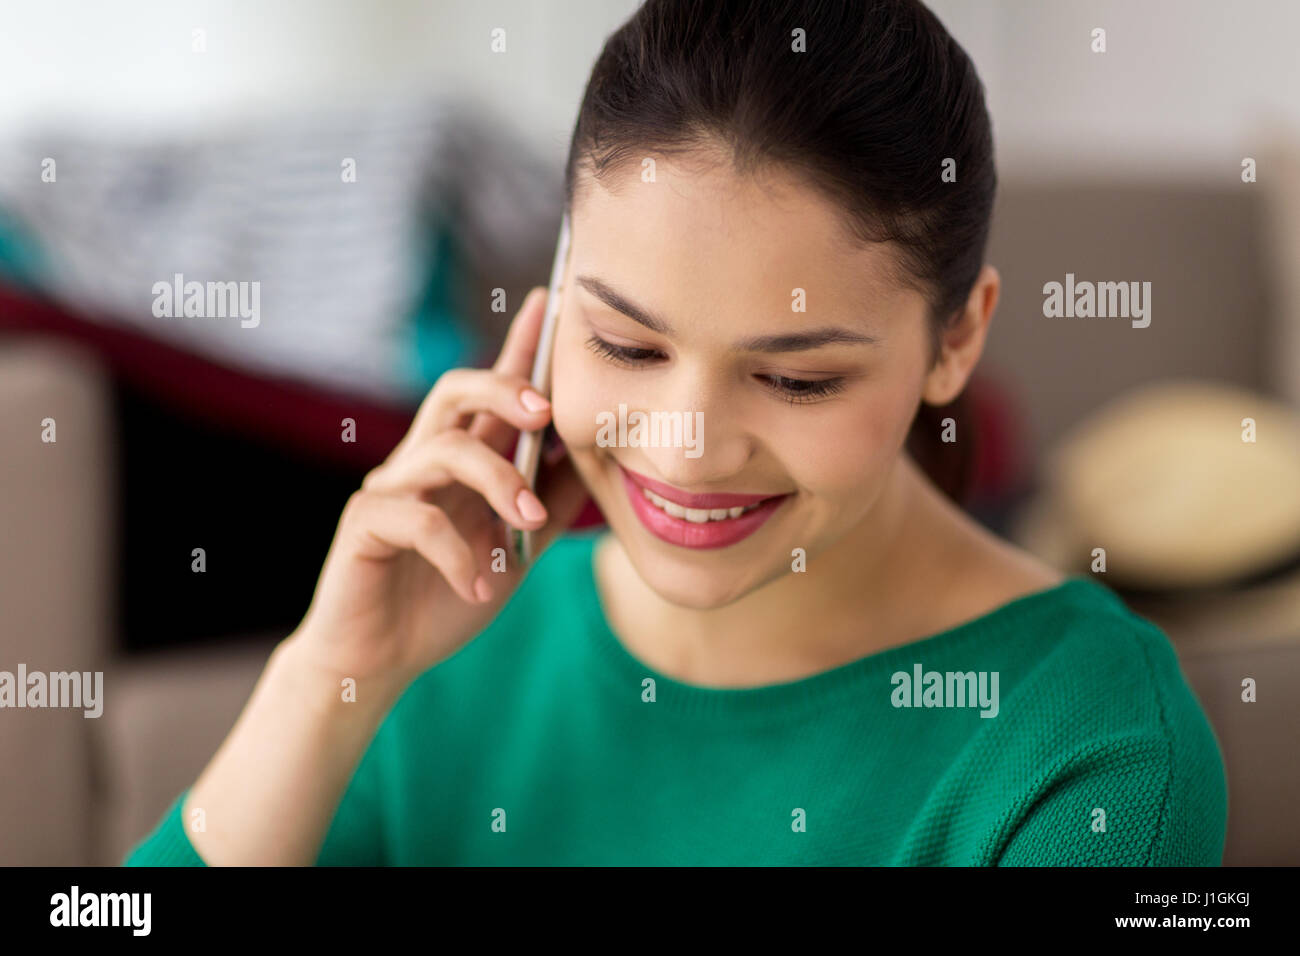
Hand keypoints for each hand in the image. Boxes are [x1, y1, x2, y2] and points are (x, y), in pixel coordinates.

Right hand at [286, 287, 589, 697]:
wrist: (383, 660)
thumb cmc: (447, 598)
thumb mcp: (516, 550)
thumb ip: (548, 503)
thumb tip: (596, 457)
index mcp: (460, 463)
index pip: (490, 392)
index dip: (517, 347)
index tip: (549, 301)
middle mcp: (422, 463)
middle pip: (456, 391)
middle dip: (504, 388)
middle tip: (545, 411)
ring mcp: (389, 490)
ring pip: (444, 450)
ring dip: (497, 484)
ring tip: (526, 528)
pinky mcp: (363, 525)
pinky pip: (417, 518)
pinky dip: (457, 553)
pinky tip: (477, 585)